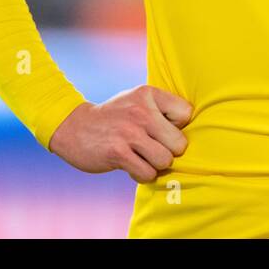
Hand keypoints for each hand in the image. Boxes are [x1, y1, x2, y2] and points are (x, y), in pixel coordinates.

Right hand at [49, 85, 192, 180]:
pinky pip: (147, 174)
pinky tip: (131, 164)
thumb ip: (162, 108)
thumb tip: (195, 129)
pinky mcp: (117, 153)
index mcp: (148, 94)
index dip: (178, 126)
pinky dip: (142, 174)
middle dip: (169, 151)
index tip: (162, 129)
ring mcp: (129, 133)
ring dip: (155, 165)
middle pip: (180, 144)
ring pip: (165, 161)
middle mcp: (141, 111)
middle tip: (153, 148)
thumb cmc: (115, 117)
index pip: (186, 113)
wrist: (73, 127)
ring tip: (142, 157)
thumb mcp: (137, 100)